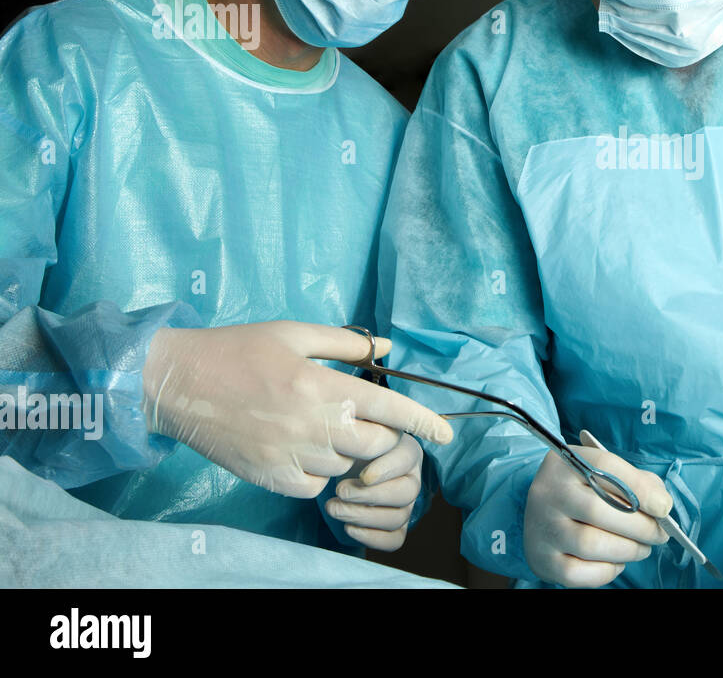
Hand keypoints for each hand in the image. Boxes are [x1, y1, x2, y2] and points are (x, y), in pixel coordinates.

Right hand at [144, 321, 452, 497]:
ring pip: (345, 467)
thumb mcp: (294, 333)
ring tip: (317, 427)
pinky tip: (298, 448)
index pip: (390, 409)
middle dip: (380, 436)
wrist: (178, 383)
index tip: (446, 435)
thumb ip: (346, 343)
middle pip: (375, 446)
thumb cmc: (239, 350)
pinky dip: (317, 473)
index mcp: (323, 385)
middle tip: (361, 419)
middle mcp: (313, 425)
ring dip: (345, 453)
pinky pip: (315, 486)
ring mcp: (291, 456)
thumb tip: (388, 349)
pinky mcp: (271, 478)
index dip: (423, 422)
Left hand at [327, 432, 423, 550]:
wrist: (338, 464)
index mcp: (406, 450)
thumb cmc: (346, 444)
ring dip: (363, 516)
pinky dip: (371, 538)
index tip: (362, 475)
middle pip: (407, 492)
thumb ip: (357, 425)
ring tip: (333, 508)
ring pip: (398, 518)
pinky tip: (348, 527)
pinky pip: (394, 540)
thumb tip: (355, 427)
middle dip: (370, 496)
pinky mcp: (395, 527)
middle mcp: (412, 478)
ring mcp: (405, 505)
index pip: (406, 459)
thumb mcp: (352, 428)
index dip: (387, 469)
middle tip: (339, 491)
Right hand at [523, 445, 671, 586]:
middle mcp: (548, 492)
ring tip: (642, 548)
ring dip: (628, 550)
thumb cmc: (585, 492)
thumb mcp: (606, 474)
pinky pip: (579, 573)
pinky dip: (607, 571)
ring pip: (590, 544)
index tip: (663, 508)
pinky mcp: (543, 560)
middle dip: (640, 527)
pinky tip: (617, 562)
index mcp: (566, 463)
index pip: (605, 468)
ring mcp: (542, 528)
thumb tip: (661, 506)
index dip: (639, 488)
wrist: (539, 514)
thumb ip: (638, 482)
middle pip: (598, 510)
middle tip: (660, 534)